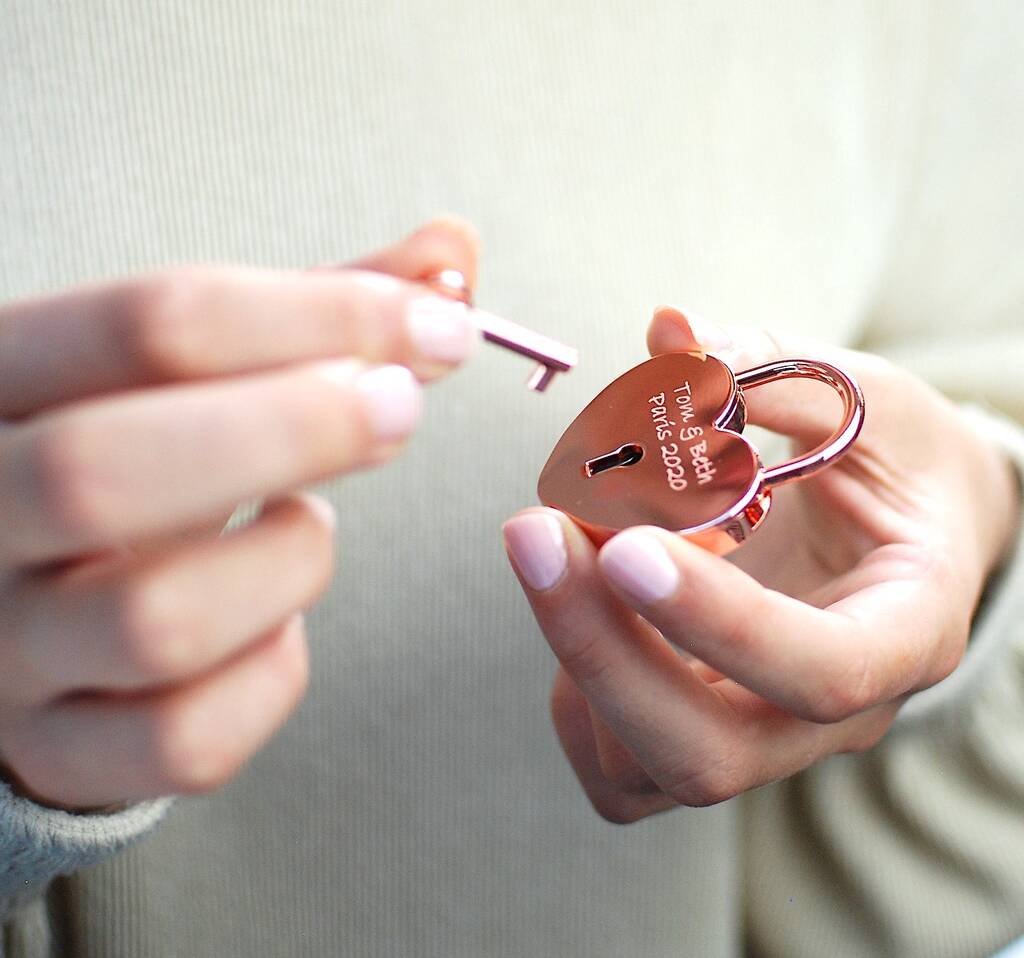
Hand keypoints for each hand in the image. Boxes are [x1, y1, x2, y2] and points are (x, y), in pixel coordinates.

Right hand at [0, 216, 479, 809]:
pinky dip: (273, 675)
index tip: (436, 327)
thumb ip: (316, 310)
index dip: (320, 314)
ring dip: (288, 560)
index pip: (150, 324)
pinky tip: (276, 623)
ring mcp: (5, 648)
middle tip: (400, 409)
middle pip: (109, 469)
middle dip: (296, 430)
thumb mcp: (194, 368)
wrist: (27, 600)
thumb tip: (451, 258)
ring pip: (158, 619)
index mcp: (0, 383)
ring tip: (307, 520)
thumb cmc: (134, 460)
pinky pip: (187, 737)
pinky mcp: (56, 748)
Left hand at [503, 307, 1020, 821]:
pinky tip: (580, 593)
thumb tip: (670, 331)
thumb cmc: (892, 461)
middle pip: (707, 753)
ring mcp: (760, 740)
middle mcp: (830, 718)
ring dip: (574, 651)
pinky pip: (614, 769)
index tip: (624, 542)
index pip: (820, 670)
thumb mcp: (863, 398)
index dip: (715, 619)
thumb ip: (772, 369)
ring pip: (644, 771)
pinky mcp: (698, 736)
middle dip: (599, 643)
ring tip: (557, 538)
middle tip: (533, 529)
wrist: (901, 529)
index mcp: (904, 631)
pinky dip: (571, 690)